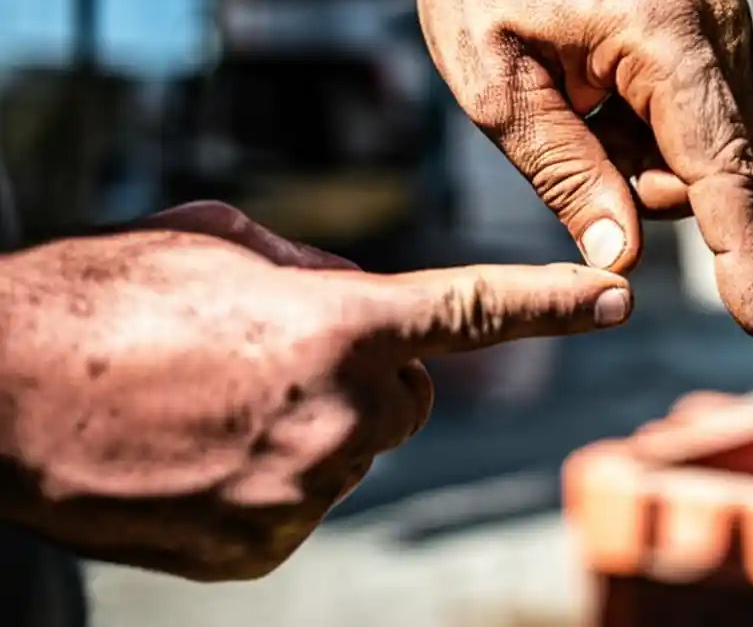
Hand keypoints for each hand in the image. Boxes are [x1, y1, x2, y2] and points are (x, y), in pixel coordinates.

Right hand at [0, 202, 630, 579]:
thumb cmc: (103, 298)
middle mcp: (341, 415)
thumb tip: (360, 296)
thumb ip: (317, 270)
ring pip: (354, 451)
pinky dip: (276, 476)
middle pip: (411, 399)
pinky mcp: (263, 545)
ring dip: (316, 424)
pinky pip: (303, 501)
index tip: (613, 299)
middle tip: (290, 356)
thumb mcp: (223, 242)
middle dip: (377, 376)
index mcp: (341, 324)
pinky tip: (207, 450)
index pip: (474, 313)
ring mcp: (304, 490)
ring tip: (219, 398)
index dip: (552, 304)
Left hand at [410, 0, 752, 337]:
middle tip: (582, 144)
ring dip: (654, 153)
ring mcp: (719, 10)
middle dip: (655, 185)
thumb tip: (621, 257)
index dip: (740, 253)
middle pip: (719, 161)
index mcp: (663, 36)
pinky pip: (707, 102)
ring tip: (586, 108)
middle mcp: (712, 19)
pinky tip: (606, 92)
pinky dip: (658, 122)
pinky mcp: (710, 11)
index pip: (719, 169)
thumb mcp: (499, 89)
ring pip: (715, 137)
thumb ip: (566, 177)